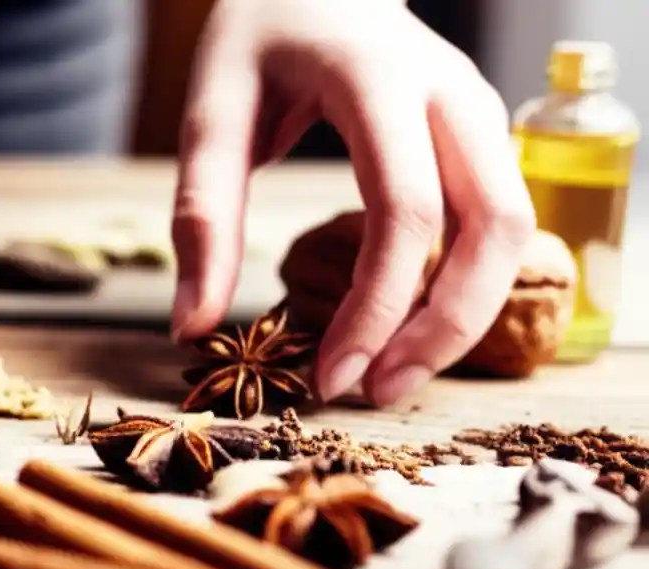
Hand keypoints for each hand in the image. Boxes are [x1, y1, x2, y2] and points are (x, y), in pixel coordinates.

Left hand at [170, 0, 534, 406]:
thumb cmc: (258, 38)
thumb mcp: (211, 110)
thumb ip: (201, 214)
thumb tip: (191, 329)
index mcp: (380, 80)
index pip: (407, 211)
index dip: (377, 307)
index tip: (330, 377)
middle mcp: (453, 96)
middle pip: (494, 229)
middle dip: (444, 328)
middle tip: (374, 394)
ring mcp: (480, 115)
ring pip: (514, 234)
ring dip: (464, 317)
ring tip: (390, 375)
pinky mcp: (482, 139)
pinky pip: (498, 226)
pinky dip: (464, 287)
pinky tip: (406, 327)